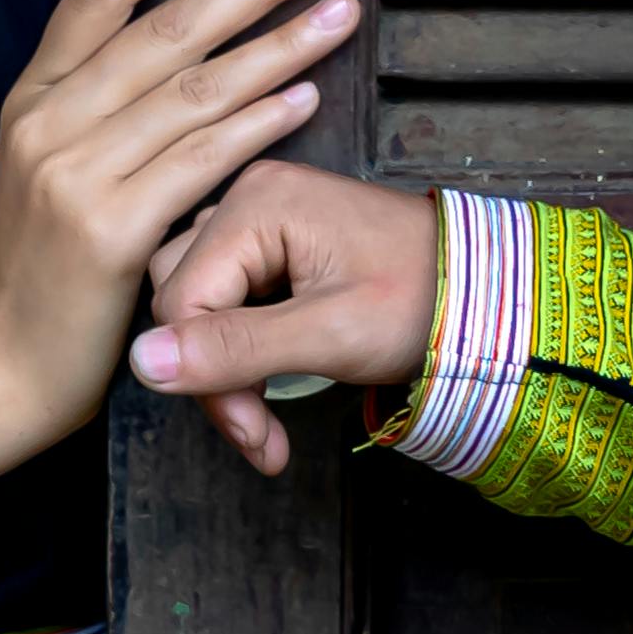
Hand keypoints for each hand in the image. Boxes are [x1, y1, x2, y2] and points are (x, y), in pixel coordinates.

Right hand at [0, 0, 349, 513]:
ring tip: (337, 13)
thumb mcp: (44, 178)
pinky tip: (307, 99)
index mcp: (30, 100)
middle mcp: (46, 122)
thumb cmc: (40, 280)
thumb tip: (157, 55)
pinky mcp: (107, 229)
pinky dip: (259, 124)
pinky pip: (201, 161)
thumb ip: (90, 116)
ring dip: (276, 46)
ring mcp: (73, 173)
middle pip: (162, 29)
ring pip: (192, 90)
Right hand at [127, 157, 442, 472]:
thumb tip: (143, 363)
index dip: (206, 378)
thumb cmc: (422, 301)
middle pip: (185, 300)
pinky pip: (231, 296)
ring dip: (226, 369)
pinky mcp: (279, 242)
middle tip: (262, 436)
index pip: (183, 302)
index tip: (254, 435)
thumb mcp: (328, 333)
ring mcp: (263, 216)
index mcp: (256, 204)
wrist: (489, 292)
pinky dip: (244, 347)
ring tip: (267, 422)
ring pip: (202, 302)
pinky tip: (271, 381)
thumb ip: (236, 347)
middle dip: (217, 378)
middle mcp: (249, 198)